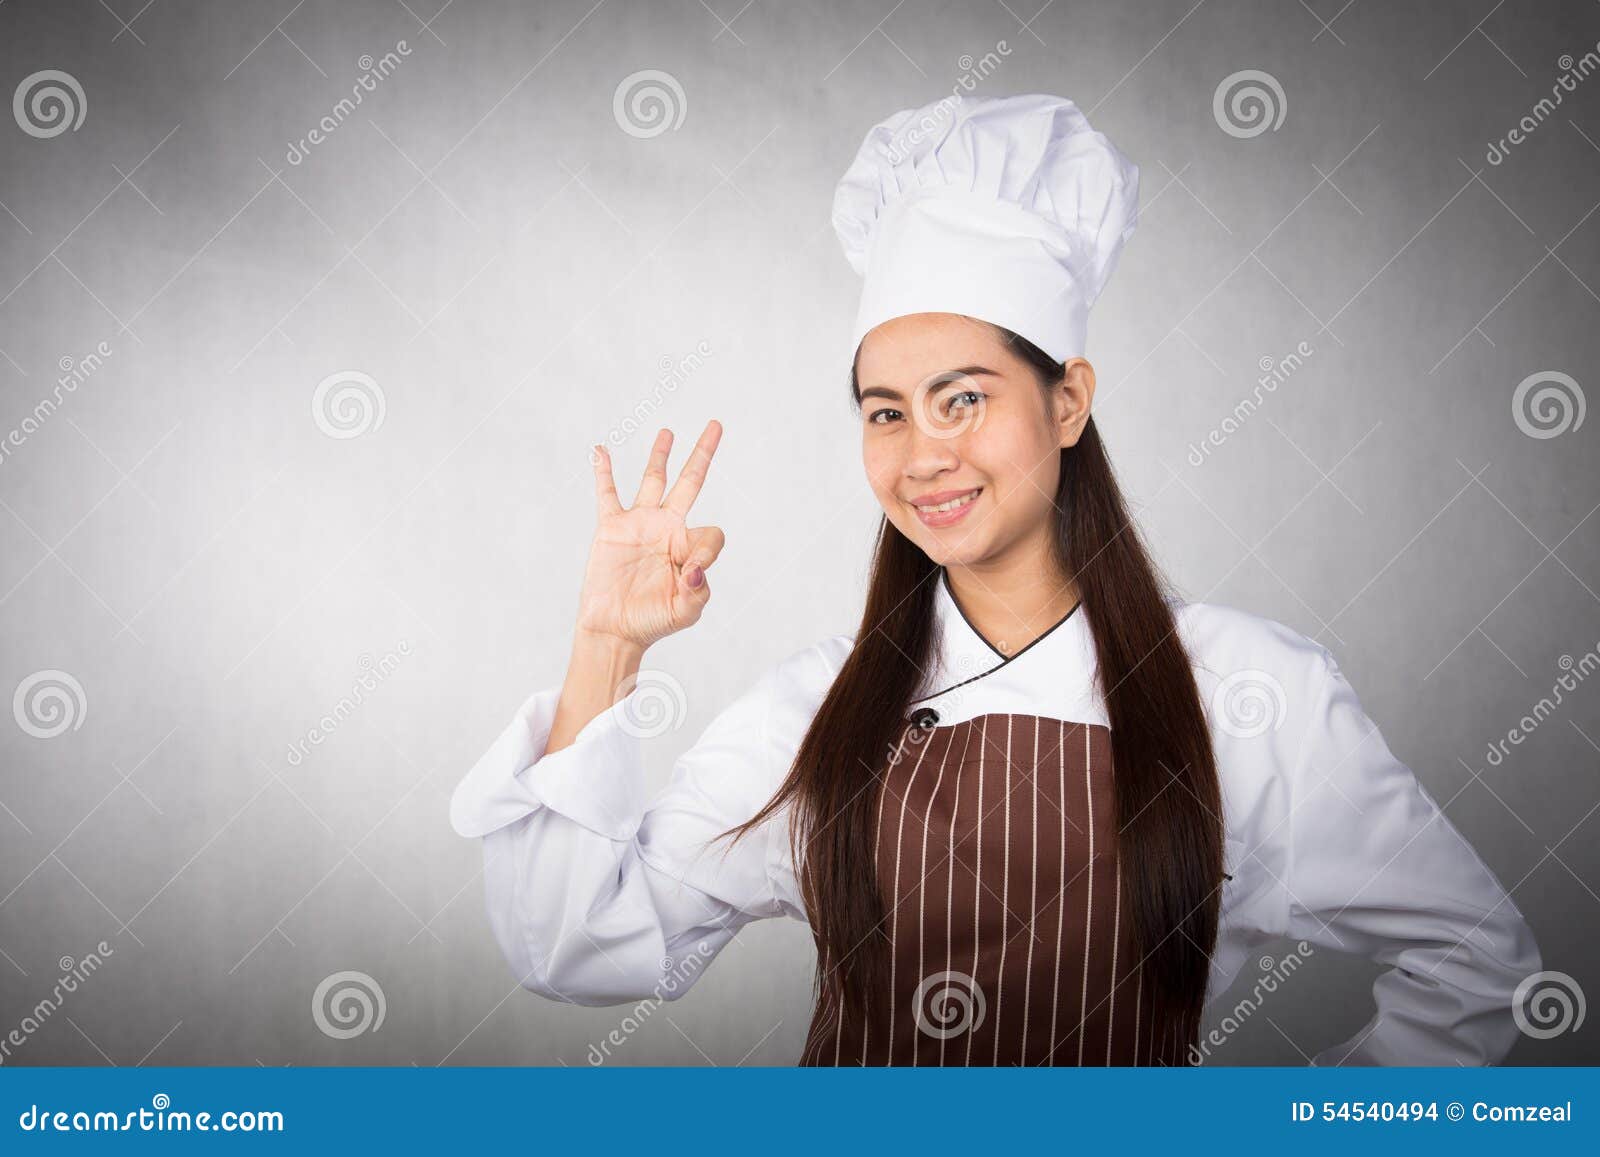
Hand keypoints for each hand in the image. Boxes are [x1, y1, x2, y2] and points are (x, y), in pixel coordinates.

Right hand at [576, 422, 726, 651]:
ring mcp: (639, 525)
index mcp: (689, 547)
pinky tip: (601, 450)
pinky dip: (604, 472)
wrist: (614, 630)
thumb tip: (694, 568)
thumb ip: (698, 589)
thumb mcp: (686, 611)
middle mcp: (667, 529)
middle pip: (690, 482)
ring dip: (660, 455)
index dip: (707, 549)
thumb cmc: (653, 622)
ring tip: (668, 432)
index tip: (690, 572)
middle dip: (703, 454)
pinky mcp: (612, 527)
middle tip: (716, 425)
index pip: (712, 533)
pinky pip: (608, 493)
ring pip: (653, 480)